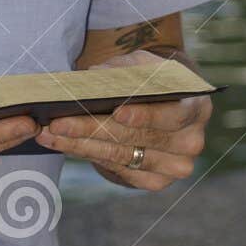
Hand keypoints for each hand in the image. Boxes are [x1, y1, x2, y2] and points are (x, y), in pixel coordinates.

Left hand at [34, 50, 210, 190]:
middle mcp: (191, 142)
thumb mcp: (142, 63)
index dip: (145, 115)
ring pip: (120, 156)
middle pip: (136, 139)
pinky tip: (64, 144)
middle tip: (58, 122)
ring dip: (80, 145)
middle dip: (92, 129)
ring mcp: (174, 167)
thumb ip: (122, 69)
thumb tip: (92, 78)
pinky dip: (87, 154)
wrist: (164, 99)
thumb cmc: (150, 76)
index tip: (117, 112)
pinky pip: (117, 169)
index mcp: (196, 108)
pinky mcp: (155, 181)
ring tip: (49, 133)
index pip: (172, 115)